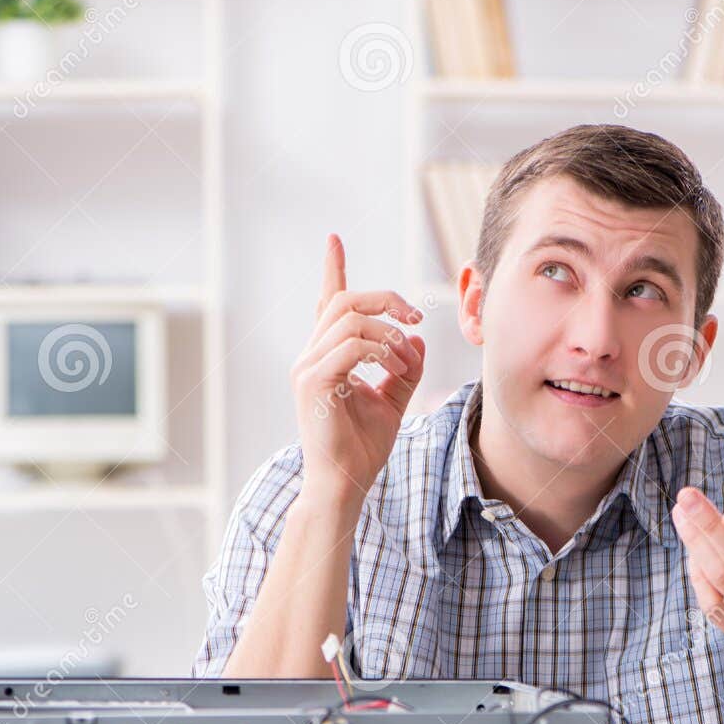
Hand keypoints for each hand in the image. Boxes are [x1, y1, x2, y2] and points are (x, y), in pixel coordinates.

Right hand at [291, 234, 426, 504]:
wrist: (345, 484)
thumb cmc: (363, 448)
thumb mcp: (394, 400)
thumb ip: (405, 368)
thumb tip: (416, 340)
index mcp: (326, 356)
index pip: (327, 303)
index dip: (333, 269)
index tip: (335, 239)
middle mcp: (311, 356)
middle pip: (345, 301)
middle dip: (386, 299)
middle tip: (417, 317)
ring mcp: (307, 367)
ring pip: (350, 319)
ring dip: (389, 332)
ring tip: (407, 359)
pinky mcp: (313, 382)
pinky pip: (351, 346)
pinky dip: (382, 351)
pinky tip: (395, 368)